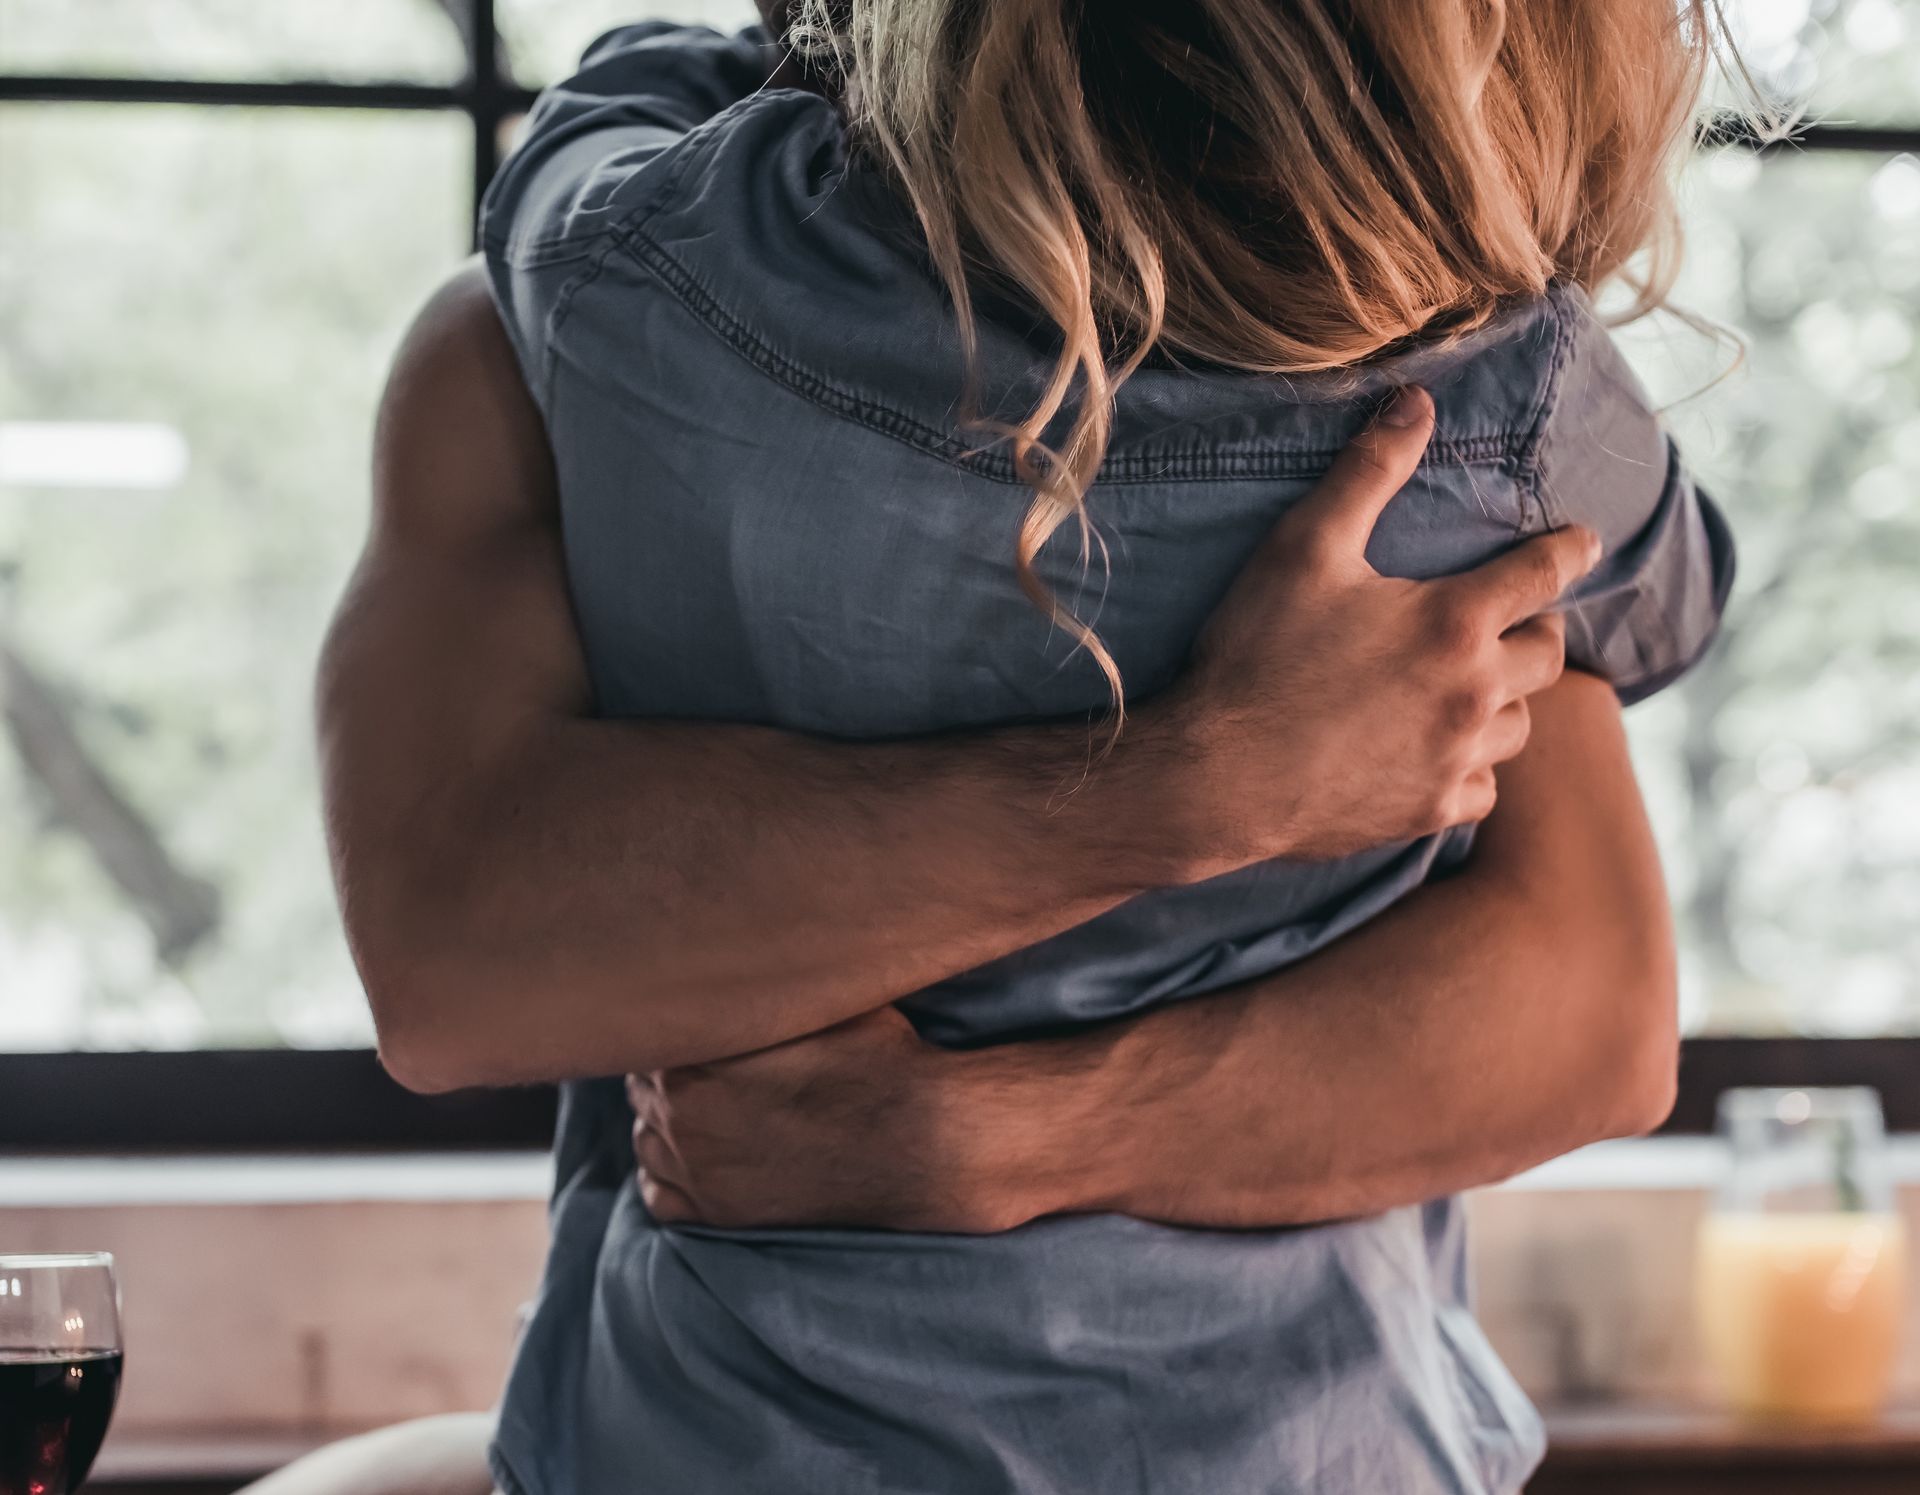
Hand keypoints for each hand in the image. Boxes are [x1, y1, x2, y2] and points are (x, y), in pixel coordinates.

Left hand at [630, 1009, 1058, 1232]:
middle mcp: (679, 1114)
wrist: (922, 1138)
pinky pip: (660, 1196)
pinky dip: (671, 1176)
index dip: (677, 1025)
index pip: (650, 1031)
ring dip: (667, 1121)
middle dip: (672, 1070)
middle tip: (714, 1063)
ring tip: (710, 1108)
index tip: (701, 1022)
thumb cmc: (877, 1055)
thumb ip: (759, 975)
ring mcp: (697, 1169)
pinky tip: (701, 1156)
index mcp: (692, 1053)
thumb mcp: (816, 993)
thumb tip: (733, 938)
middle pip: (644, 1084)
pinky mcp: (719, 1214)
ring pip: (646, 1137)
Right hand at [1146, 385, 1599, 867]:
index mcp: (1454, 621)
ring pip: (1519, 725)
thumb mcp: (1304, 547)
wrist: (1218, 778)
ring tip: (1471, 690)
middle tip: (1512, 623)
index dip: (1568, 551)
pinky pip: (1483, 788)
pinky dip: (1470, 768)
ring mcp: (1456, 759)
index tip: (1586, 542)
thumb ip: (1367, 472)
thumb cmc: (1257, 655)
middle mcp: (1473, 692)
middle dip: (1535, 631)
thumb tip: (1415, 401)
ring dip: (1504, 701)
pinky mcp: (1431, 811)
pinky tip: (1438, 756)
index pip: (1543, 573)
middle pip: (1546, 655)